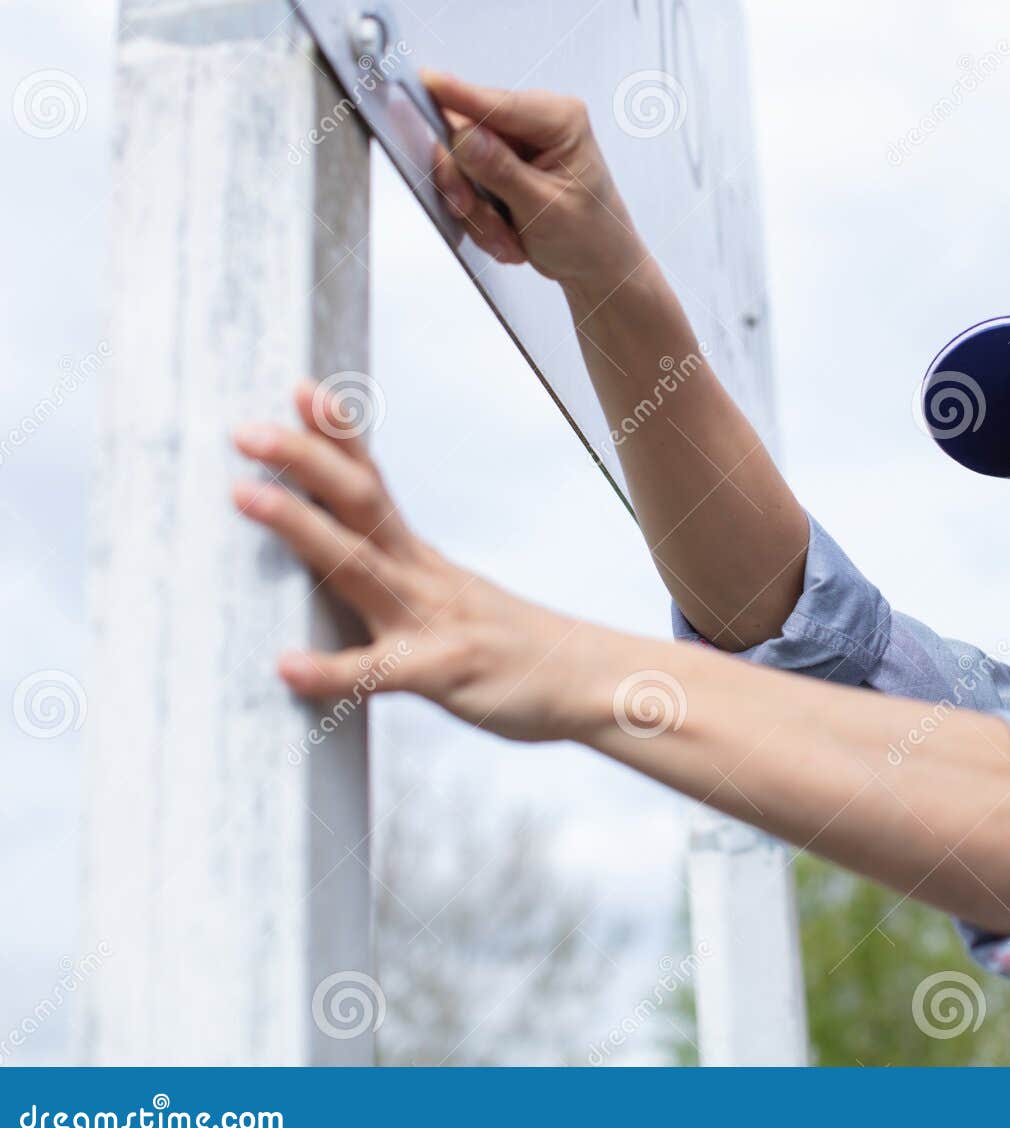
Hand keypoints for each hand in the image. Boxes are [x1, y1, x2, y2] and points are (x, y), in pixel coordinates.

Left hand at [230, 380, 601, 742]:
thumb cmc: (512, 647)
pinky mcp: (441, 674)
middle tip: (246, 428)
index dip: (337, 436)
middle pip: (360, 505)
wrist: (589, 681)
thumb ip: (399, 576)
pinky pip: (380, 673)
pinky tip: (286, 666)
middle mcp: (422, 576)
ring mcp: (432, 622)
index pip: (374, 483)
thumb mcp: (452, 597)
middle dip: (303, 460)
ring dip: (300, 526)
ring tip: (244, 495)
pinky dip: (331, 670)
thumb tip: (344, 553)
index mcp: (421, 558)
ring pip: (359, 566)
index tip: (301, 389)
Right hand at [421, 68, 651, 291]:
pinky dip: (480, 218)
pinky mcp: (499, 168)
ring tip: (508, 237)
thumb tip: (463, 136)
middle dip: (466, 184)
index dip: (454, 98)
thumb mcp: (545, 207)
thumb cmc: (592, 239)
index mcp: (559, 119)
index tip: (422, 85)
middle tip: (473, 212)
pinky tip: (508, 235)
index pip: (495, 102)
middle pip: (464, 133)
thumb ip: (500, 171)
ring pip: (459, 165)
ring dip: (476, 211)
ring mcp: (514, 146)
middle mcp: (534, 124)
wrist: (599, 269)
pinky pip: (465, 186)